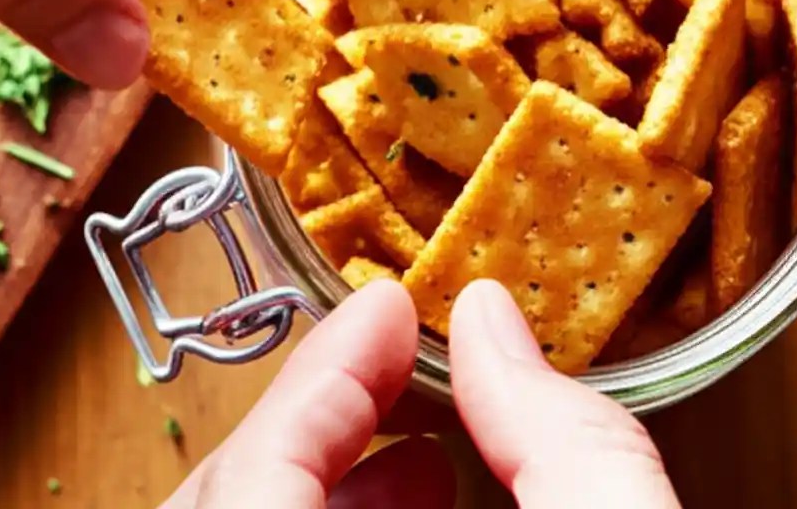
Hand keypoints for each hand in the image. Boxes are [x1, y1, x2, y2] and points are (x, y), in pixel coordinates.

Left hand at [164, 279, 679, 507]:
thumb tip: (494, 322)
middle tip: (394, 363)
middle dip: (313, 421)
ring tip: (423, 453)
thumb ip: (572, 449)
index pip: (254, 488)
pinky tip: (421, 506)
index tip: (383, 308)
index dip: (317, 382)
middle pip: (224, 503)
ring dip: (322, 476)